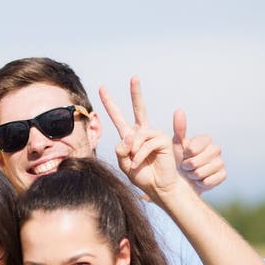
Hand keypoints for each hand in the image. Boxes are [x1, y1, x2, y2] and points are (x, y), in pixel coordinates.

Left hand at [100, 78, 181, 201]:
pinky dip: (139, 155)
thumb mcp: (123, 164)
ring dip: (132, 151)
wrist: (158, 187)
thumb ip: (121, 150)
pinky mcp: (163, 140)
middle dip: (136, 93)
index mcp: (131, 137)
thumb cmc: (142, 176)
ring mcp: (154, 135)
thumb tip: (129, 136)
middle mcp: (143, 133)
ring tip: (134, 163)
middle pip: (139, 110)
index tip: (101, 89)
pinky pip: (145, 143)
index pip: (120, 118)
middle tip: (134, 77)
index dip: (111, 104)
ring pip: (136, 136)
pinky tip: (139, 164)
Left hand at [172, 109, 225, 192]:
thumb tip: (179, 110)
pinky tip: (199, 180)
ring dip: (195, 175)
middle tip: (186, 167)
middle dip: (190, 165)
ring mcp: (220, 162)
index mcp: (205, 140)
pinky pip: (212, 179)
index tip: (185, 155)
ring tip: (192, 173)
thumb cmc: (179, 160)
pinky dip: (203, 182)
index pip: (198, 145)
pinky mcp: (223, 175)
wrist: (183, 181)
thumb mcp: (176, 145)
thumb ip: (179, 129)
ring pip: (206, 170)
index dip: (189, 153)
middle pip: (201, 159)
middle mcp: (216, 149)